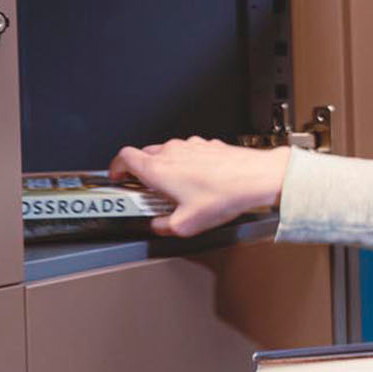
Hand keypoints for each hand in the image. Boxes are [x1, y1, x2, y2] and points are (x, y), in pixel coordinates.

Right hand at [107, 136, 290, 236]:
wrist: (257, 177)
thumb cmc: (225, 195)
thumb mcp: (186, 225)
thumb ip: (162, 226)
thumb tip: (157, 226)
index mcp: (158, 168)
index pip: (123, 157)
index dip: (115, 167)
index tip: (117, 177)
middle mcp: (171, 151)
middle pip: (144, 154)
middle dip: (141, 171)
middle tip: (146, 189)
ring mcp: (191, 145)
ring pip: (168, 152)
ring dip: (166, 167)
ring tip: (176, 189)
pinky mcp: (208, 145)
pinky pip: (189, 152)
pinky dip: (187, 164)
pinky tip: (199, 182)